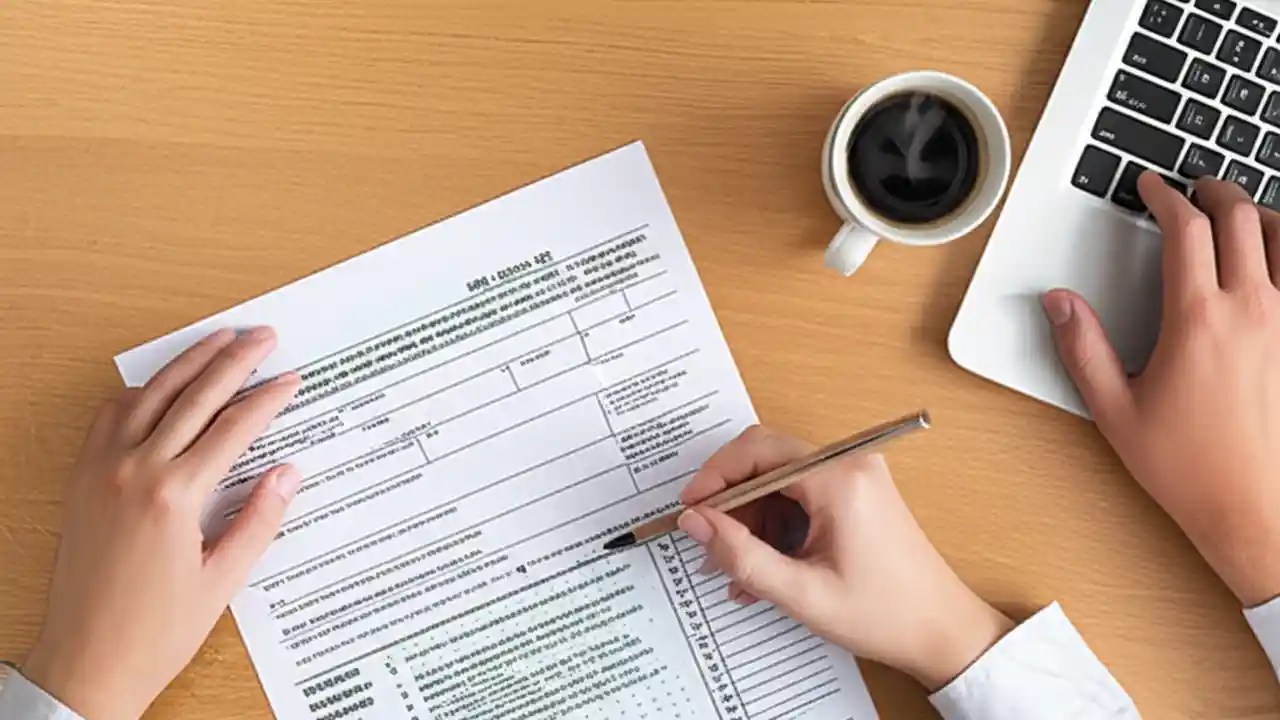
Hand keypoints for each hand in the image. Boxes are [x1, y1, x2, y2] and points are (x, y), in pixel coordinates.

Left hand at [22, 328, 301, 719]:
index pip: (234, 427)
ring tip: (219, 339)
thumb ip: (258, 520)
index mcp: (175, 496)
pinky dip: (141, 393)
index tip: (291, 379)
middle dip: (235, 361)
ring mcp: (103, 470)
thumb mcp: (222, 580)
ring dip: (188, 364)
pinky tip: (161, 387)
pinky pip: (111, 418)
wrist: (85, 661)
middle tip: (263, 337)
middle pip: (195, 396)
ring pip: (151, 395)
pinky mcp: (83, 479)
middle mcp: (135, 471)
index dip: (268, 399)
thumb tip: (287, 473)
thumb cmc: (154, 631)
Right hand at [677, 426, 1012, 690]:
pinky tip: (765, 564)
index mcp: (840, 480)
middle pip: (766, 459)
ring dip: (751, 517)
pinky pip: (799, 492)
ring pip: (779, 479)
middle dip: (731, 500)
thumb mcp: (801, 593)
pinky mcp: (856, 491)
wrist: (943, 631)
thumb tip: (695, 523)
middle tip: (710, 539)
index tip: (691, 510)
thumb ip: (740, 555)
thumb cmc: (886, 615)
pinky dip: (775, 523)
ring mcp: (856, 475)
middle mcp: (850, 464)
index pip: (758, 452)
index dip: (714, 477)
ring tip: (739, 566)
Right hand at [1045, 174, 1279, 606]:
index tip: (1151, 188)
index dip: (1164, 196)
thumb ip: (1081, 347)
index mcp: (1197, 320)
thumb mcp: (1113, 409)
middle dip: (1214, 192)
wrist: (1255, 511)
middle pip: (1242, 218)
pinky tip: (1278, 259)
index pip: (1185, 229)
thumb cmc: (1188, 467)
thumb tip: (1058, 301)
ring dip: (1262, 214)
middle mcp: (1253, 311)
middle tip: (1194, 190)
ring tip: (1241, 215)